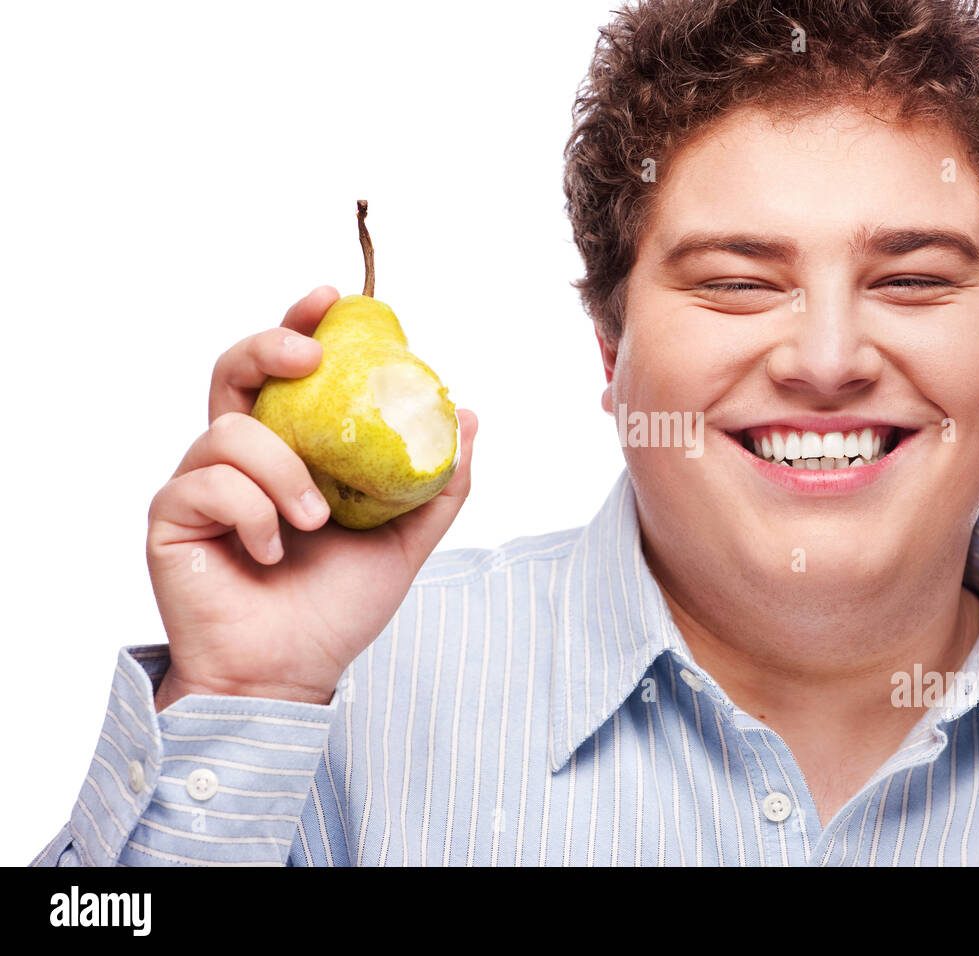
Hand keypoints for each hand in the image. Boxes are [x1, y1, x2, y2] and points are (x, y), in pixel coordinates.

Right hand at [146, 286, 476, 710]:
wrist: (290, 673)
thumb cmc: (336, 609)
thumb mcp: (404, 540)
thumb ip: (437, 484)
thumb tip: (467, 416)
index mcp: (291, 451)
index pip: (289, 372)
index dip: (302, 326)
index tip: (335, 300)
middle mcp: (241, 458)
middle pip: (234, 371)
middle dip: (269, 345)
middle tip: (310, 355)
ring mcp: (202, 484)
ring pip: (228, 430)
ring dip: (282, 470)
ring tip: (315, 522)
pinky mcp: (172, 517)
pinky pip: (208, 485)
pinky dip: (252, 513)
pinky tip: (273, 553)